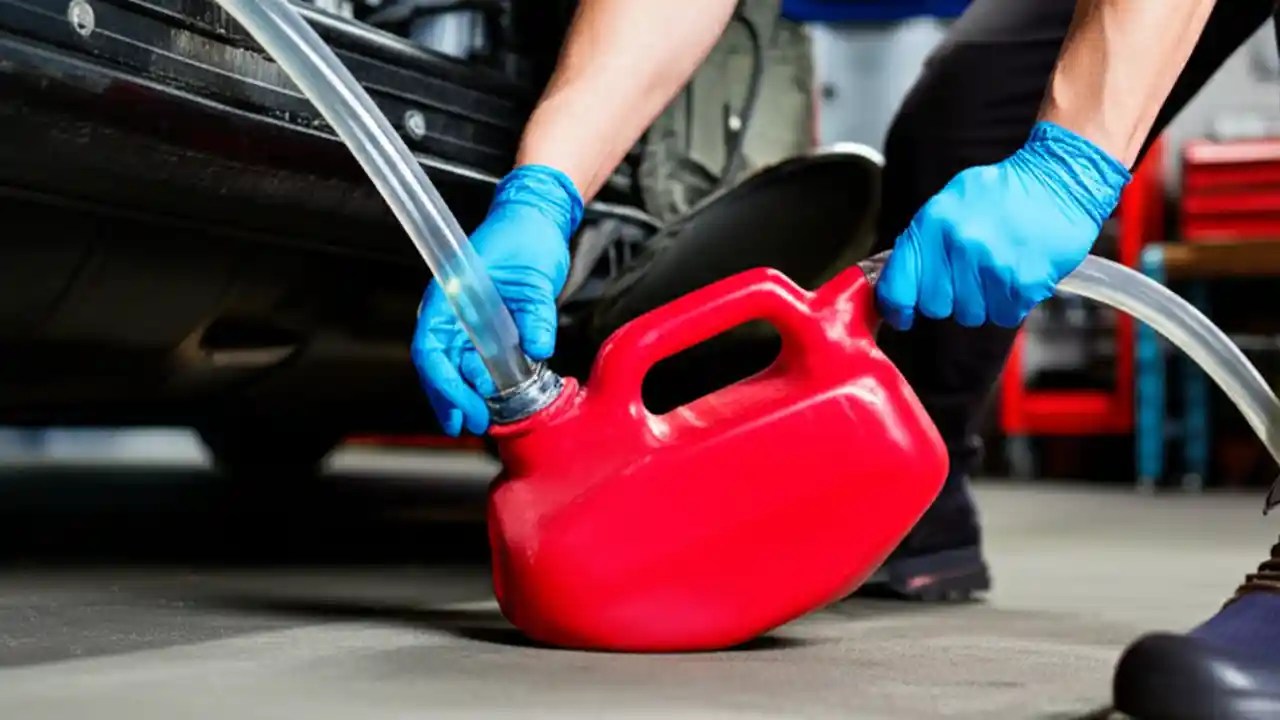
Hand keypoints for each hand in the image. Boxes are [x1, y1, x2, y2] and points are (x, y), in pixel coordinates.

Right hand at [412, 165, 582, 435]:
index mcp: (451, 295)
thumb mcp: (535, 276)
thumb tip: (537, 347)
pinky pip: (475, 358)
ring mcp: (467, 317)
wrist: (536, 219)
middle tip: (472, 423)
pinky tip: (490, 397)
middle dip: (451, 398)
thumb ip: (536, 314)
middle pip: (438, 364)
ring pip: (453, 365)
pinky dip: (480, 380)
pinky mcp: (486, 324)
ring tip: (480, 417)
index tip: (464, 408)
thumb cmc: (525, 236)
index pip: (432, 348)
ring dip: (463, 393)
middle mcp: (452, 309)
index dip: (444, 384)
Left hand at [876, 121, 1131, 330]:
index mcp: (934, 224)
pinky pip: (1004, 314)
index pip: (898, 285)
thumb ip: (923, 241)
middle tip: (968, 274)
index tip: (902, 315)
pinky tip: (1016, 274)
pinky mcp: (1024, 283)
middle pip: (935, 306)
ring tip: (997, 268)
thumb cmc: (1003, 192)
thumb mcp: (950, 202)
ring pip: (971, 314)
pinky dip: (1010, 302)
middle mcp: (960, 245)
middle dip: (949, 297)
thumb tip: (898, 280)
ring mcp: (993, 266)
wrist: (1060, 180)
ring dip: (982, 300)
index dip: (897, 307)